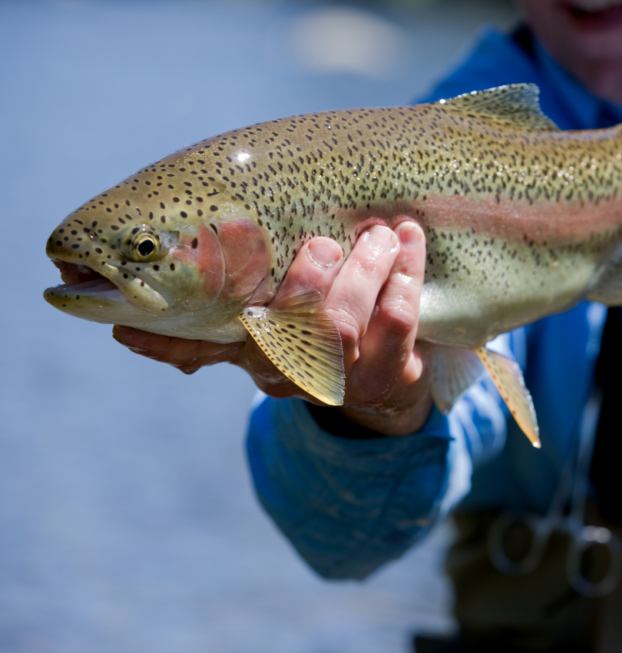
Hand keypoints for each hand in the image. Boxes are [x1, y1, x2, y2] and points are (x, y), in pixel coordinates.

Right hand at [114, 222, 430, 434]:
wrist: (390, 377)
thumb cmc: (325, 322)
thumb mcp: (275, 312)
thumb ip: (234, 299)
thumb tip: (155, 297)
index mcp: (248, 348)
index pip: (197, 346)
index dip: (163, 340)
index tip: (127, 326)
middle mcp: (283, 372)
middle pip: (284, 331)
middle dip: (306, 279)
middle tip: (325, 242)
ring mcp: (335, 381)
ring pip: (339, 327)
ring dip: (363, 270)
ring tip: (380, 233)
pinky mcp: (384, 378)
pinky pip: (395, 324)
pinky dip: (404, 277)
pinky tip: (409, 243)